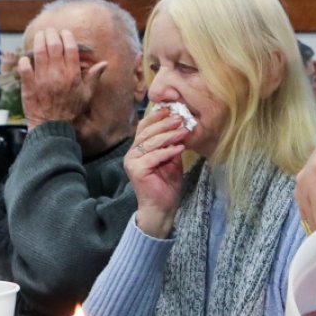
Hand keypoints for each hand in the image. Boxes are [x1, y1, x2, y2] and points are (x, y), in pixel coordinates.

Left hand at [19, 27, 107, 128]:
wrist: (53, 126)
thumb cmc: (71, 109)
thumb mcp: (87, 94)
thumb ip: (94, 77)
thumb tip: (105, 63)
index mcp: (72, 75)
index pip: (70, 49)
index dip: (67, 37)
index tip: (65, 32)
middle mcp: (58, 74)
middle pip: (54, 47)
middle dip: (51, 35)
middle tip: (50, 31)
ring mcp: (42, 79)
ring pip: (39, 54)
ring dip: (38, 42)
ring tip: (39, 36)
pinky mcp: (29, 86)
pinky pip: (24, 68)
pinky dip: (24, 60)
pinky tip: (26, 57)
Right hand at [125, 106, 189, 238]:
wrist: (162, 206)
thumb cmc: (167, 183)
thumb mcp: (172, 158)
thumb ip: (172, 143)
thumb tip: (180, 124)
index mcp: (138, 148)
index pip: (144, 127)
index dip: (157, 117)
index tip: (172, 109)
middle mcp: (132, 153)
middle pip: (147, 132)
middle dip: (165, 124)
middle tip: (181, 118)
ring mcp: (132, 162)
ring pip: (150, 143)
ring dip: (169, 135)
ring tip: (184, 130)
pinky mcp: (136, 170)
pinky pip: (154, 156)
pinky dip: (168, 151)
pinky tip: (180, 147)